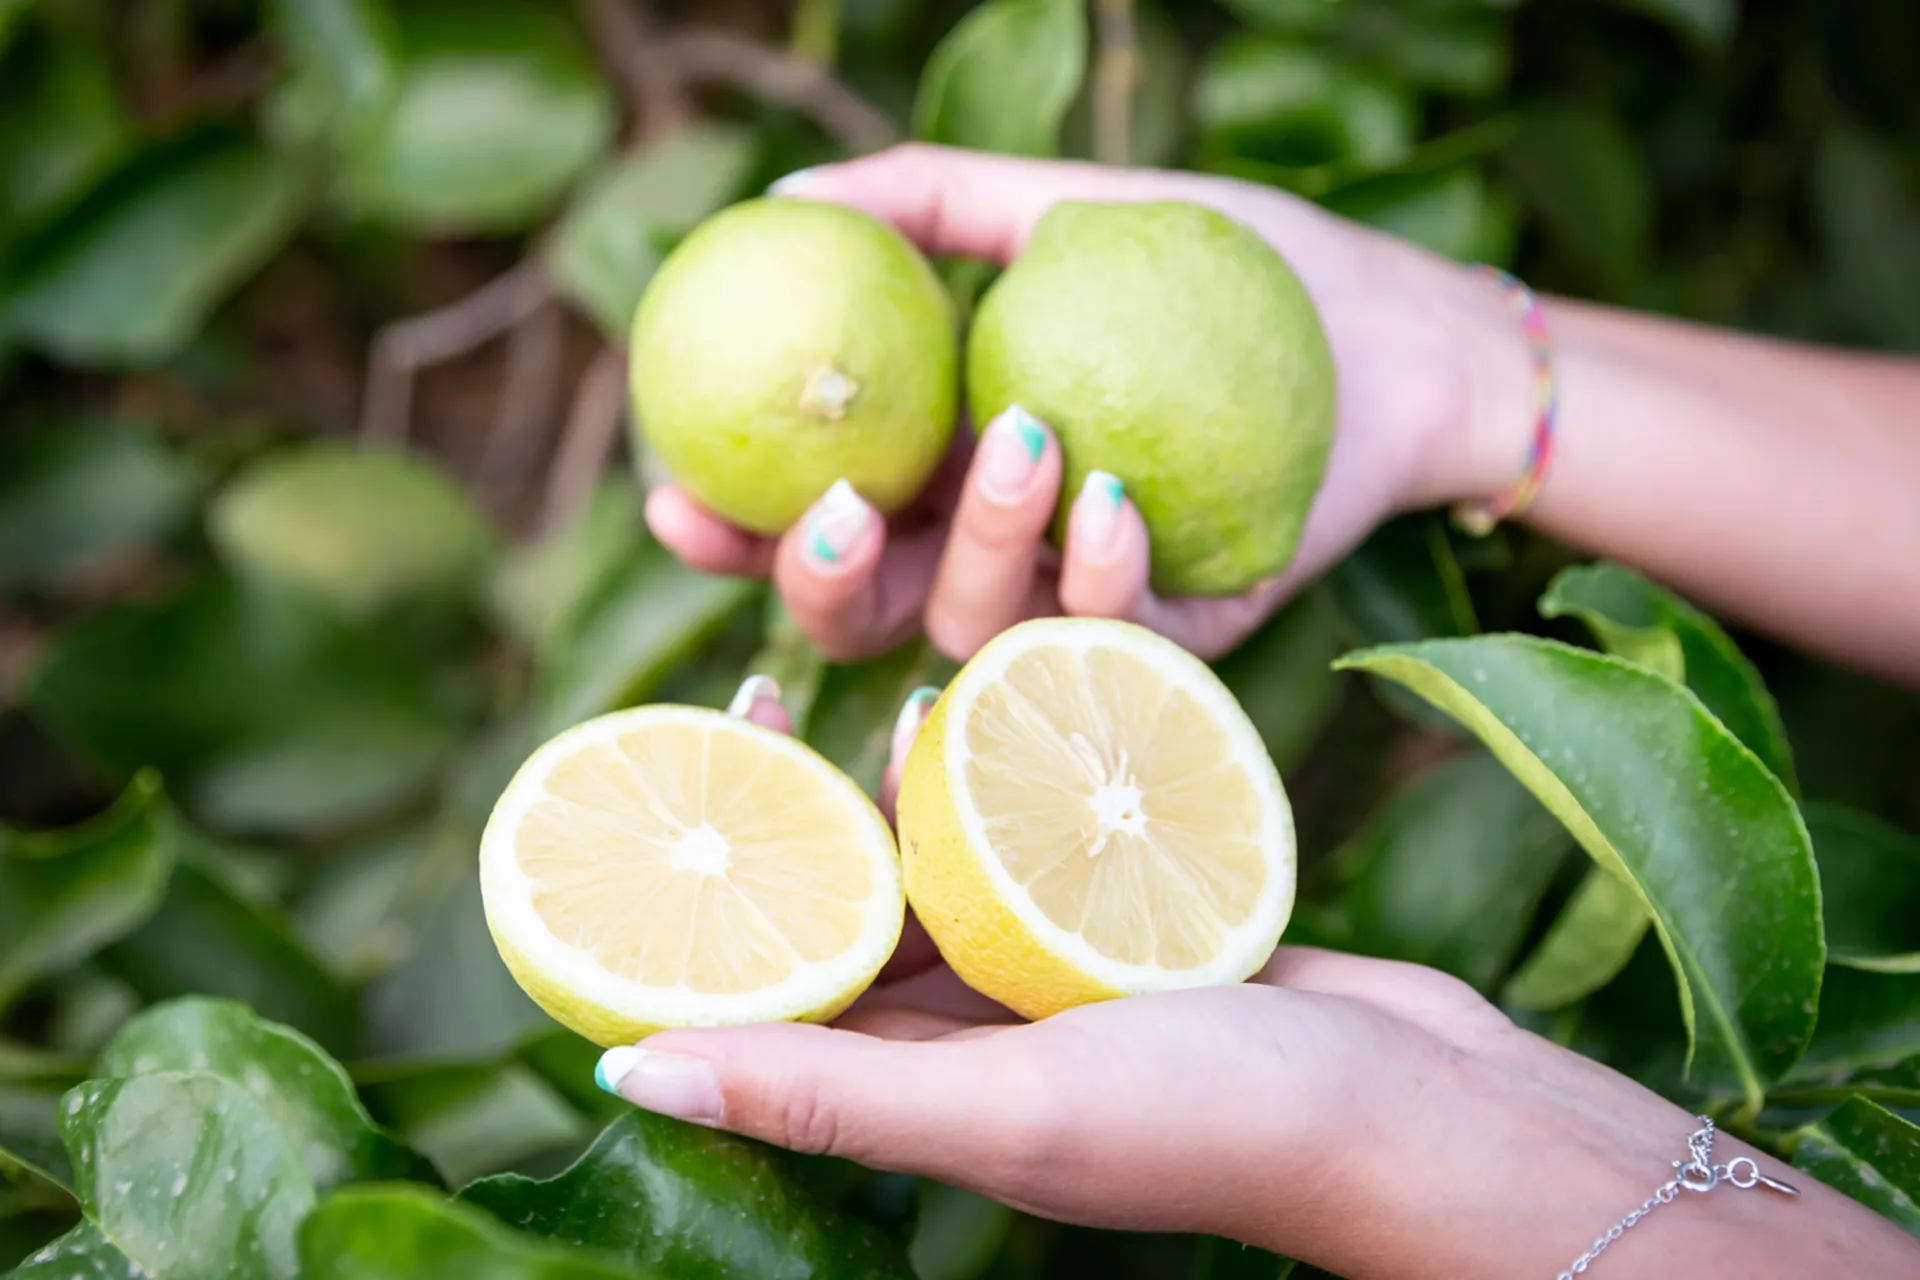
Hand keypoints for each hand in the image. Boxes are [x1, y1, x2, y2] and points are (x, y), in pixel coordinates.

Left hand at [601, 679, 1919, 1278]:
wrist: (1426, 1109)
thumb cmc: (1218, 1128)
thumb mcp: (1007, 1108)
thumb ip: (825, 1091)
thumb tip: (621, 1073)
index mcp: (918, 1077)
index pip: (779, 963)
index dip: (725, 856)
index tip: (716, 727)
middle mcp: (974, 1021)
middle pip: (863, 882)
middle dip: (818, 778)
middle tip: (785, 667)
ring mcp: (1059, 964)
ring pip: (961, 833)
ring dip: (932, 740)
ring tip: (918, 631)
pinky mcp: (1136, 915)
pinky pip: (1055, 816)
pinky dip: (1032, 747)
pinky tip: (1022, 657)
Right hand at [647, 145, 1531, 661]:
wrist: (1388, 333)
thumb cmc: (1232, 269)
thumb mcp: (1071, 210)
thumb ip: (934, 205)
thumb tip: (787, 197)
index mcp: (945, 478)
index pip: (811, 526)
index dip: (731, 536)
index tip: (678, 493)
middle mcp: (995, 558)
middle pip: (866, 618)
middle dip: (823, 589)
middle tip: (836, 512)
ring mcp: (1081, 614)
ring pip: (982, 641)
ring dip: (987, 553)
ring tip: (1029, 440)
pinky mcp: (1178, 650)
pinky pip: (1114, 649)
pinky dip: (1104, 578)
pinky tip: (1117, 490)